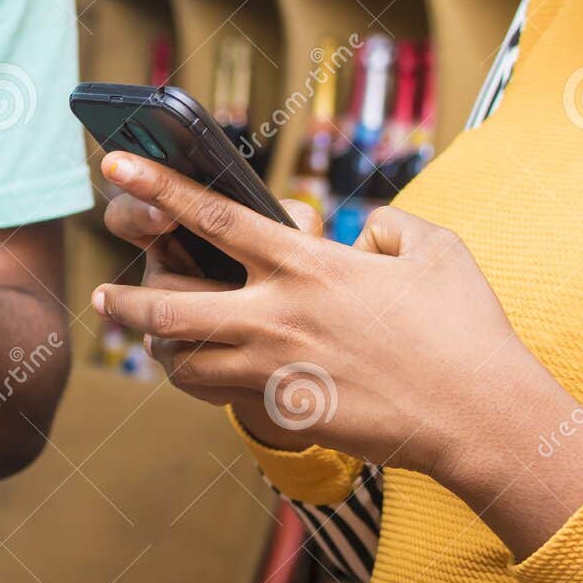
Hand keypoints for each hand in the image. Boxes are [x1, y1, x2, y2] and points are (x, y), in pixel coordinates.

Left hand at [91, 153, 545, 477]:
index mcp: (308, 263)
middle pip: (170, 302)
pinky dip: (200, 381)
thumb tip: (368, 228)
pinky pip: (217, 395)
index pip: (213, 216)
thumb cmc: (464, 328)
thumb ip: (391, 225)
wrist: (479, 414)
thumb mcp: (435, 251)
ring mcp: (275, 368)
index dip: (158, 187)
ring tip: (150, 338)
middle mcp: (278, 314)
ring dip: (161, 348)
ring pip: (183, 360)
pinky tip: (199, 372)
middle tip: (103, 292)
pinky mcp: (283, 410)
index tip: (116, 167)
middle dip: (127, 297)